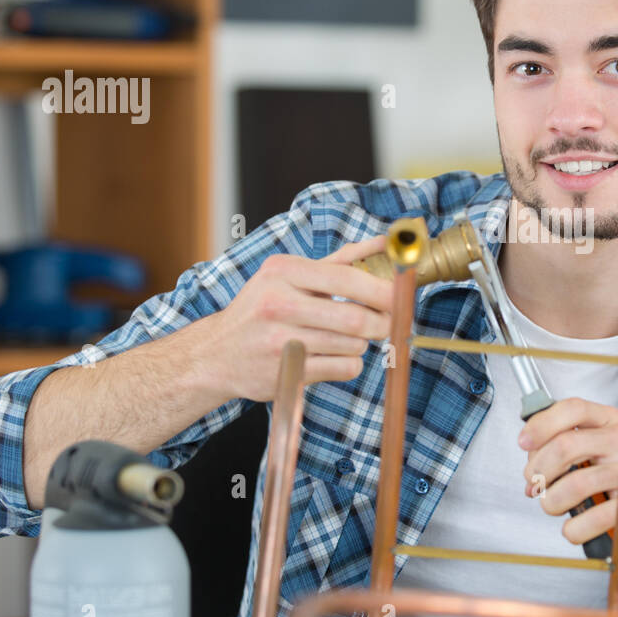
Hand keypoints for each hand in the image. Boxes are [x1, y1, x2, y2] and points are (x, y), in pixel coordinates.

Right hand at [207, 236, 393, 400]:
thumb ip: (340, 260)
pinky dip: (350, 364)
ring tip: (346, 338)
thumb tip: (384, 243)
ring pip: (353, 345)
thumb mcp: (291, 276)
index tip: (402, 295)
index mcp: (282, 272)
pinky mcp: (287, 373)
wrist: (215, 354)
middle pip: (355, 317)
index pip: (347, 278)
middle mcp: (278, 304)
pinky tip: (333, 357)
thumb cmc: (262, 310)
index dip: (382, 289)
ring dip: (361, 343)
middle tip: (389, 323)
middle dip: (382, 322)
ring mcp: (280, 342)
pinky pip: (343, 369)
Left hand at [518, 397, 617, 552]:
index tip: (523, 443)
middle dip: (538, 471)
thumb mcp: (612, 451)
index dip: (541, 424)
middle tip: (533, 486)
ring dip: (551, 503)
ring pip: (572, 485)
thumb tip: (530, 464)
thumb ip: (577, 448)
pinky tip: (575, 528)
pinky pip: (589, 519)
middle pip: (564, 447)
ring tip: (553, 507)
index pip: (572, 409)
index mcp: (614, 422)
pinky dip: (573, 529)